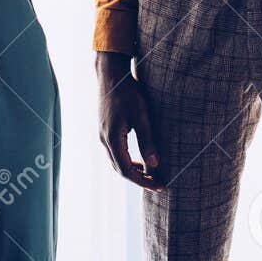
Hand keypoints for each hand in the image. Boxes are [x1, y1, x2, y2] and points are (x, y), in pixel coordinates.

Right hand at [97, 51, 161, 189]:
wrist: (111, 74)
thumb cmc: (128, 93)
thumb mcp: (141, 116)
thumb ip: (147, 140)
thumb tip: (155, 165)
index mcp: (113, 139)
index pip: (126, 170)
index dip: (143, 181)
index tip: (159, 186)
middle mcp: (104, 140)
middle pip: (119, 169)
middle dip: (138, 179)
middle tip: (156, 184)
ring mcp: (102, 134)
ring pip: (116, 161)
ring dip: (132, 170)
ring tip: (149, 174)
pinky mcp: (104, 129)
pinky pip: (114, 152)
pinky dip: (126, 160)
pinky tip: (138, 158)